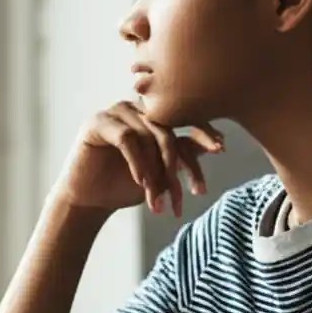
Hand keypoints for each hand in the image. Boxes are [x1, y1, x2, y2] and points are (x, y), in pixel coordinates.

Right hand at [53, 100, 223, 216]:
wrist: (89, 202)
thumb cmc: (124, 186)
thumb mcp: (161, 172)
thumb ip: (182, 155)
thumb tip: (216, 144)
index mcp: (152, 118)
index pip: (183, 121)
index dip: (203, 132)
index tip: (222, 148)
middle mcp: (136, 110)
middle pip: (168, 131)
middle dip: (180, 166)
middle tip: (191, 194)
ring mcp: (116, 113)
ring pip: (149, 137)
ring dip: (157, 172)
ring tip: (158, 200)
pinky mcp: (98, 123)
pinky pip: (126, 138)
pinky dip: (137, 162)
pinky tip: (140, 183)